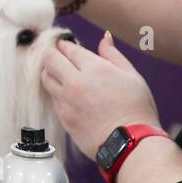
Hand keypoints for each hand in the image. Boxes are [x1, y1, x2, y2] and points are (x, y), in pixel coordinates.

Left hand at [42, 32, 160, 160]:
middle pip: (49, 60)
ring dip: (50, 73)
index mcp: (94, 68)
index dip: (65, 44)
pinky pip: (52, 99)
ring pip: (45, 79)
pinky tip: (67, 94)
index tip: (66, 45)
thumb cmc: (136, 110)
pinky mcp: (63, 117)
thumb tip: (105, 39)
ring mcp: (66, 101)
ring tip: (60, 73)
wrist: (129, 143)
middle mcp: (75, 82)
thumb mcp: (132, 76)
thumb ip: (114, 55)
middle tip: (58, 56)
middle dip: (52, 54)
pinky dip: (56, 92)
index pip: (68, 49)